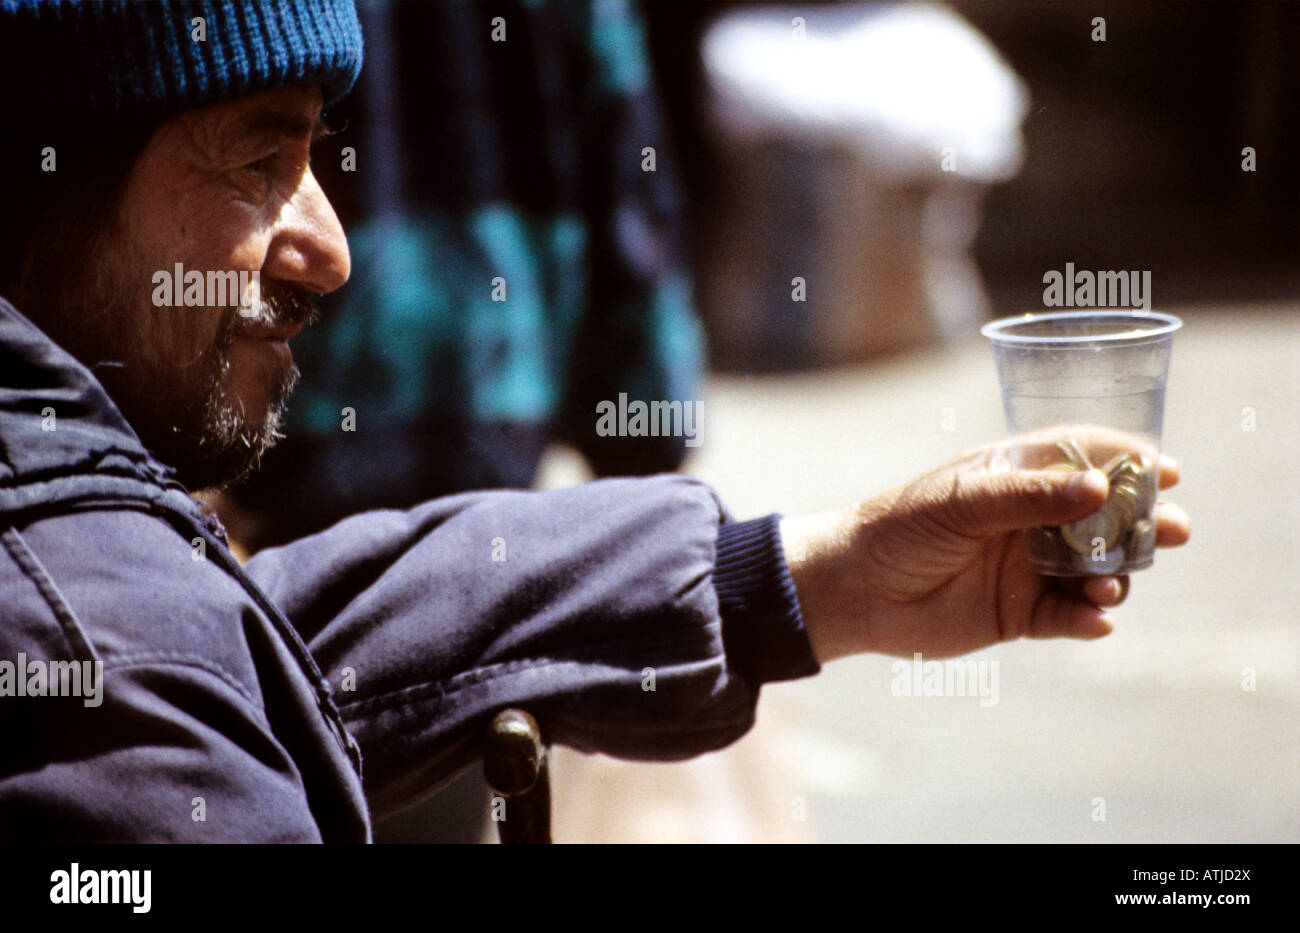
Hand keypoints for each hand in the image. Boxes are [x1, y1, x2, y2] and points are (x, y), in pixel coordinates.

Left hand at [780, 430, 1190, 662]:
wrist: (854, 589)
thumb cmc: (900, 528)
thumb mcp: (962, 502)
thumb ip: (1027, 496)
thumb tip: (1096, 487)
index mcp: (1014, 476)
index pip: (1082, 457)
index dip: (1126, 461)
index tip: (1166, 469)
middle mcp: (1029, 519)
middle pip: (1103, 517)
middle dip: (1142, 523)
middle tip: (1174, 529)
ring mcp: (1027, 567)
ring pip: (1094, 569)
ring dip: (1116, 576)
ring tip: (1111, 584)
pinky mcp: (1019, 613)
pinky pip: (1068, 616)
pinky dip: (1088, 617)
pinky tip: (1096, 618)